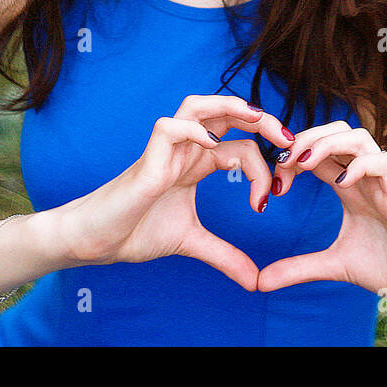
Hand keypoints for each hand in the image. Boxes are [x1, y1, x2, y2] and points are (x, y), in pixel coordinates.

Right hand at [51, 94, 295, 291]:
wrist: (97, 242)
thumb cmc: (136, 232)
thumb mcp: (192, 242)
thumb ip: (225, 256)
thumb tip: (256, 281)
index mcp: (197, 162)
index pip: (241, 145)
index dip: (264, 165)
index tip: (271, 199)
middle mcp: (185, 149)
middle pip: (226, 113)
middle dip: (261, 120)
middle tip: (289, 140)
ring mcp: (166, 150)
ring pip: (197, 105)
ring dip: (231, 107)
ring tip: (259, 119)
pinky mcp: (148, 160)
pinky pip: (169, 127)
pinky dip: (193, 130)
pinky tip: (213, 146)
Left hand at [256, 121, 386, 311]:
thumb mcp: (332, 266)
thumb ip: (298, 268)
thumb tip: (260, 283)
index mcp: (348, 186)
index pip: (317, 153)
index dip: (292, 156)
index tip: (274, 183)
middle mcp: (364, 177)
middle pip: (334, 131)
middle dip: (306, 138)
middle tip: (283, 161)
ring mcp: (382, 181)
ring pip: (356, 136)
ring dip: (327, 143)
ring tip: (304, 163)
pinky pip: (381, 160)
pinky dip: (359, 165)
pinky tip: (341, 185)